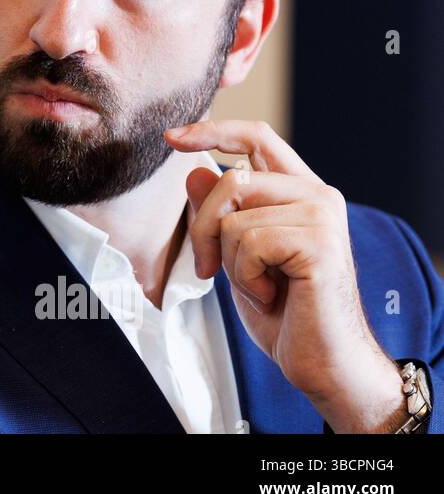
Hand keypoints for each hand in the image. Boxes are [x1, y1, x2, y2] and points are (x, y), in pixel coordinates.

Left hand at [164, 119, 403, 432]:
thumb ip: (221, 214)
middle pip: (232, 179)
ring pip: (235, 216)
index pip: (257, 138)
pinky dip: (245, 278)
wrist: (321, 362)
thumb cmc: (283, 313)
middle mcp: (317, 195)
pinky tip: (271, 296)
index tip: (172, 137)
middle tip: (208, 270)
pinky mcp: (319, 241)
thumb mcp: (236, 257)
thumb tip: (194, 170)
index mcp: (300, 192)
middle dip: (203, 227)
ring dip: (229, 262)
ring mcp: (322, 215)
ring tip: (259, 287)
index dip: (212, 131)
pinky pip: (248, 242)